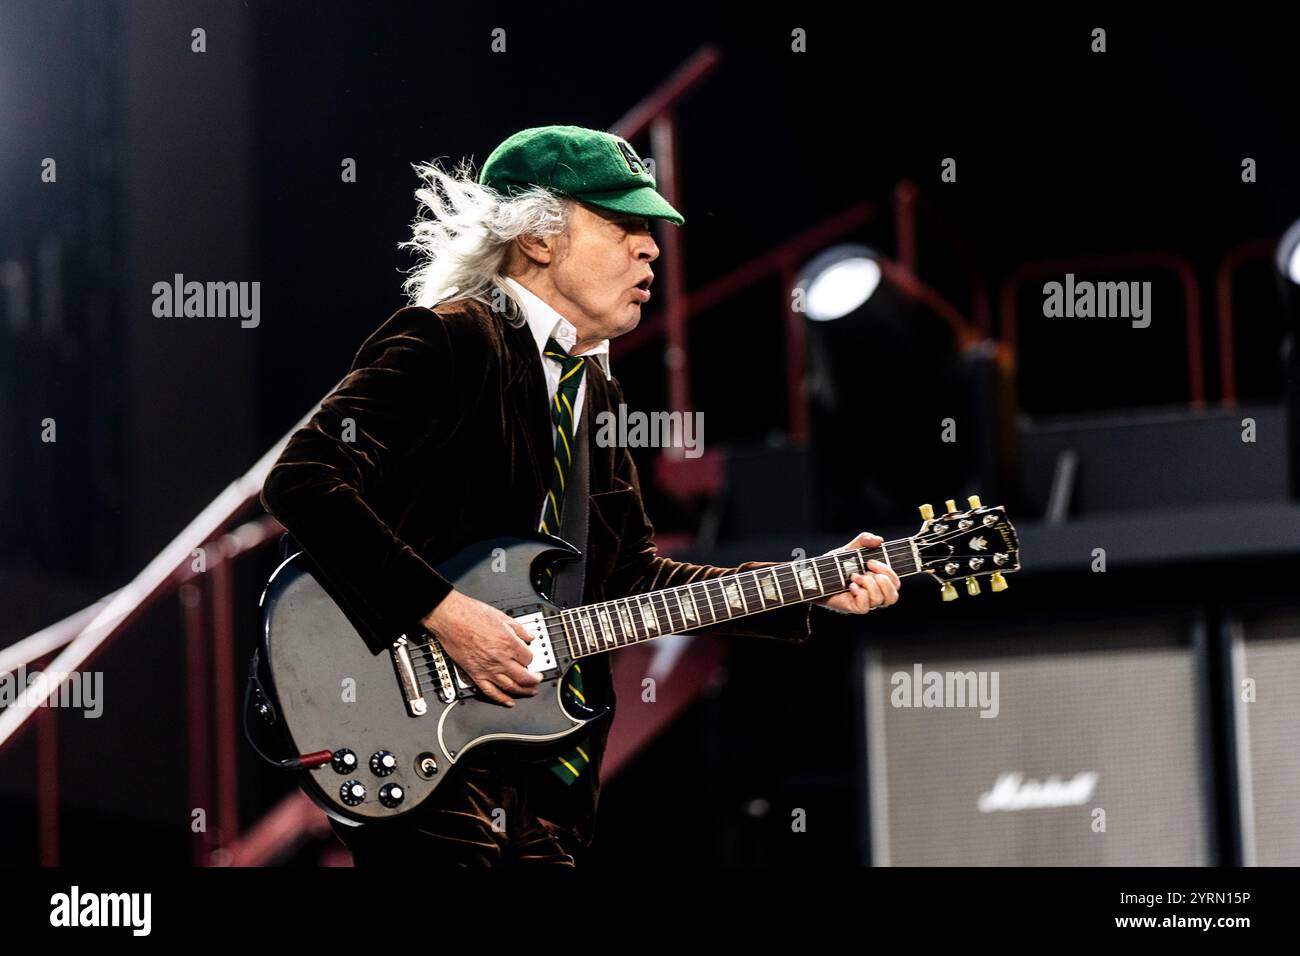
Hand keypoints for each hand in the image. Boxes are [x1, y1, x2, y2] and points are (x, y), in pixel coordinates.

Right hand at [420, 591, 540, 705]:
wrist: (450, 618)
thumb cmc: (471, 614)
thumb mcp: (501, 616)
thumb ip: (518, 629)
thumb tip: (529, 636)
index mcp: (509, 643)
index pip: (529, 658)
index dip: (532, 658)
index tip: (530, 657)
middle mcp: (500, 659)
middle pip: (524, 677)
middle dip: (534, 680)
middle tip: (538, 680)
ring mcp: (488, 669)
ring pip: (510, 687)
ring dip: (523, 691)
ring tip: (530, 691)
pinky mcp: (475, 674)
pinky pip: (490, 692)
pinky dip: (501, 699)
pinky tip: (508, 701)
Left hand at [812, 531, 900, 613]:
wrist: (817, 575)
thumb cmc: (836, 564)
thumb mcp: (851, 548)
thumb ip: (864, 540)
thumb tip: (879, 540)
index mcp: (879, 582)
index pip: (896, 583)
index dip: (888, 572)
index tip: (871, 561)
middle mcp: (875, 594)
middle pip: (893, 596)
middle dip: (883, 580)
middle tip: (866, 568)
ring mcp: (865, 603)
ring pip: (879, 600)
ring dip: (868, 584)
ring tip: (854, 576)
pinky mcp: (854, 607)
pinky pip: (865, 606)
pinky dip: (859, 593)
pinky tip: (850, 586)